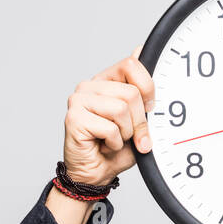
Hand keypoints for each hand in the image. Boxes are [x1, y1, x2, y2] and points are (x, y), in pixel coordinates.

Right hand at [62, 46, 155, 185]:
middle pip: (131, 93)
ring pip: (121, 109)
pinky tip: (104, 145)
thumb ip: (140, 88)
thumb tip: (140, 49)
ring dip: (126, 134)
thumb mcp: (138, 118)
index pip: (132, 64)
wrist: (96, 174)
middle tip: (130, 136)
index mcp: (106, 80)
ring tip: (115, 140)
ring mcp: (79, 99)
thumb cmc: (117, 148)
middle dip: (139, 122)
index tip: (149, 110)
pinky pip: (109, 128)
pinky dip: (114, 143)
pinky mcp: (74, 117)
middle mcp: (90, 85)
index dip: (147, 89)